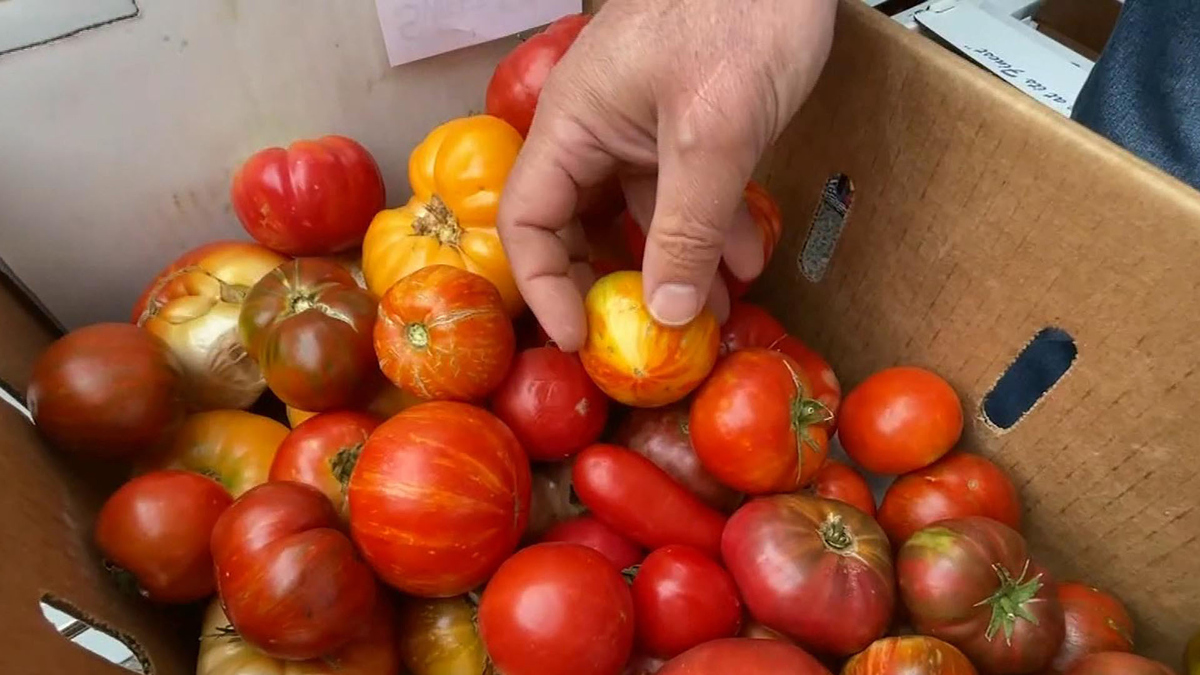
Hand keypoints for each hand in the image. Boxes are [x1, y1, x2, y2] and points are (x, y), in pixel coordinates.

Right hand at [497, 0, 836, 350]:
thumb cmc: (739, 14)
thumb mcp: (714, 135)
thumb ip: (687, 228)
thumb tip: (665, 313)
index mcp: (573, 125)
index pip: (526, 221)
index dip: (545, 287)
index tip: (579, 339)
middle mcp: (596, 130)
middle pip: (578, 226)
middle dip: (614, 287)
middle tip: (644, 342)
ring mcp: (641, 126)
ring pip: (639, 215)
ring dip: (673, 265)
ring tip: (712, 313)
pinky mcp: (685, 122)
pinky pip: (683, 190)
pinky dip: (708, 229)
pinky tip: (744, 260)